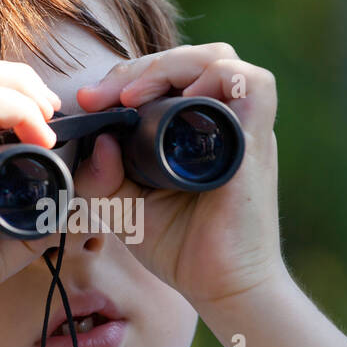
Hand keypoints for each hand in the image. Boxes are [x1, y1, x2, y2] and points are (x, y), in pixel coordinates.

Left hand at [74, 43, 285, 307]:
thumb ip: (101, 175)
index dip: (125, 76)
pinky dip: (216, 78)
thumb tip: (98, 138)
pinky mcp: (257, 141)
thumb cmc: (182, 247)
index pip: (166, 75)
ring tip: (132, 95)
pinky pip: (253, 83)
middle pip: (189, 58)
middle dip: (138, 67)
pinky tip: (182, 99)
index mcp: (193, 128)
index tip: (89, 101)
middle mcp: (221, 121)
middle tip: (101, 95)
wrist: (221, 287)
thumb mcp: (124, 205)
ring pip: (218, 58)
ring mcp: (242, 128)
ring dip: (170, 65)